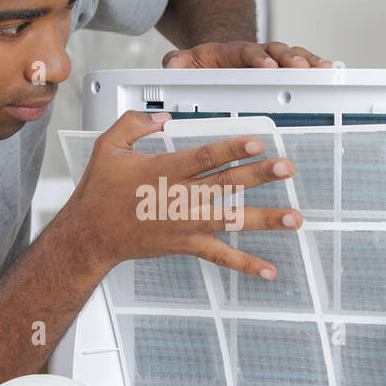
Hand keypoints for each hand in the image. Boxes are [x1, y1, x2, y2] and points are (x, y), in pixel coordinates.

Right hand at [64, 110, 303, 280]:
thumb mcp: (108, 146)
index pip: (204, 158)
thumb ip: (134, 123)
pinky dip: (245, 264)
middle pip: (225, 186)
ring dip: (265, 219)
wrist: (90, 236)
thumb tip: (163, 116)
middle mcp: (178, 199)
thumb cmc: (99, 191)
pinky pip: (220, 256)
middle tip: (286, 167)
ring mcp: (185, 225)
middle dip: (258, 176)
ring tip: (294, 217)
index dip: (232, 150)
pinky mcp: (186, 244)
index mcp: (163, 172)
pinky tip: (269, 270)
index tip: (256, 141)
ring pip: (231, 220)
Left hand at [162, 41, 331, 68]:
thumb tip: (173, 66)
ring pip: (292, 56)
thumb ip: (177, 63)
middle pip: (275, 51)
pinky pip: (301, 64)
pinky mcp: (281, 67)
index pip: (246, 53)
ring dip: (308, 61)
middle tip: (302, 68)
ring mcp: (270, 59)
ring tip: (323, 68)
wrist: (215, 60)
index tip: (267, 67)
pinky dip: (315, 65)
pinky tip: (328, 70)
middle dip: (289, 59)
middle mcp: (255, 53)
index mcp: (232, 52)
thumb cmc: (202, 65)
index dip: (257, 59)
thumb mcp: (184, 63)